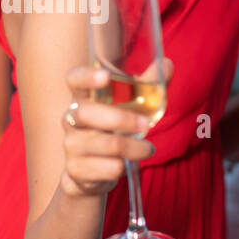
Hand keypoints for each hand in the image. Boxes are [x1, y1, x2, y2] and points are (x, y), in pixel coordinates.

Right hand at [57, 60, 172, 199]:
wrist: (90, 174)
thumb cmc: (112, 131)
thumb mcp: (129, 108)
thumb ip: (147, 86)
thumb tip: (166, 65)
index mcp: (83, 98)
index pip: (74, 79)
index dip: (86, 76)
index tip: (106, 76)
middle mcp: (71, 119)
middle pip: (87, 113)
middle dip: (120, 118)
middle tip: (145, 125)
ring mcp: (71, 145)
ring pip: (104, 144)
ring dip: (133, 148)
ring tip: (147, 149)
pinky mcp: (75, 170)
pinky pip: (103, 169)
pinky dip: (120, 168)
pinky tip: (124, 165)